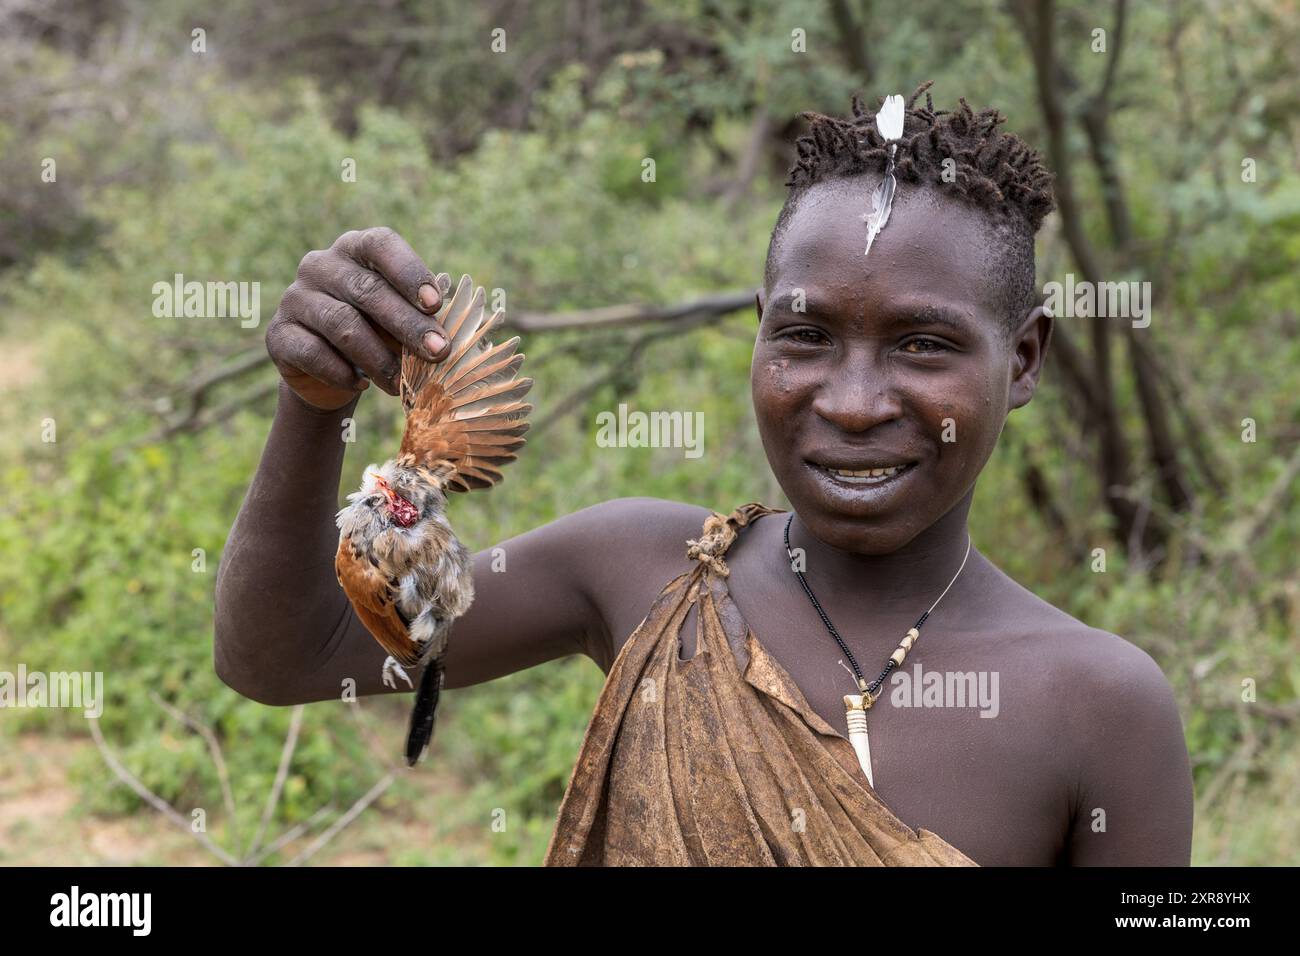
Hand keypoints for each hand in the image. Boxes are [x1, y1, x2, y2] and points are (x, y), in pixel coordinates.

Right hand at [267, 227, 453, 410]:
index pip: (381, 245)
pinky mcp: (278, 334)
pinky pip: (313, 353)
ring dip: (379, 358)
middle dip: (408, 325)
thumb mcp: (402, 319)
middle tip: (437, 352)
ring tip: (402, 382)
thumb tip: (444, 332)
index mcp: (356, 248)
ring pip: (342, 325)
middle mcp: (321, 265)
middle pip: (367, 290)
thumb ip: (420, 317)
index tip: (435, 305)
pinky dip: (342, 373)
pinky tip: (361, 385)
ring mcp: (295, 297)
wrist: (331, 371)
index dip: (410, 272)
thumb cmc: (378, 333)